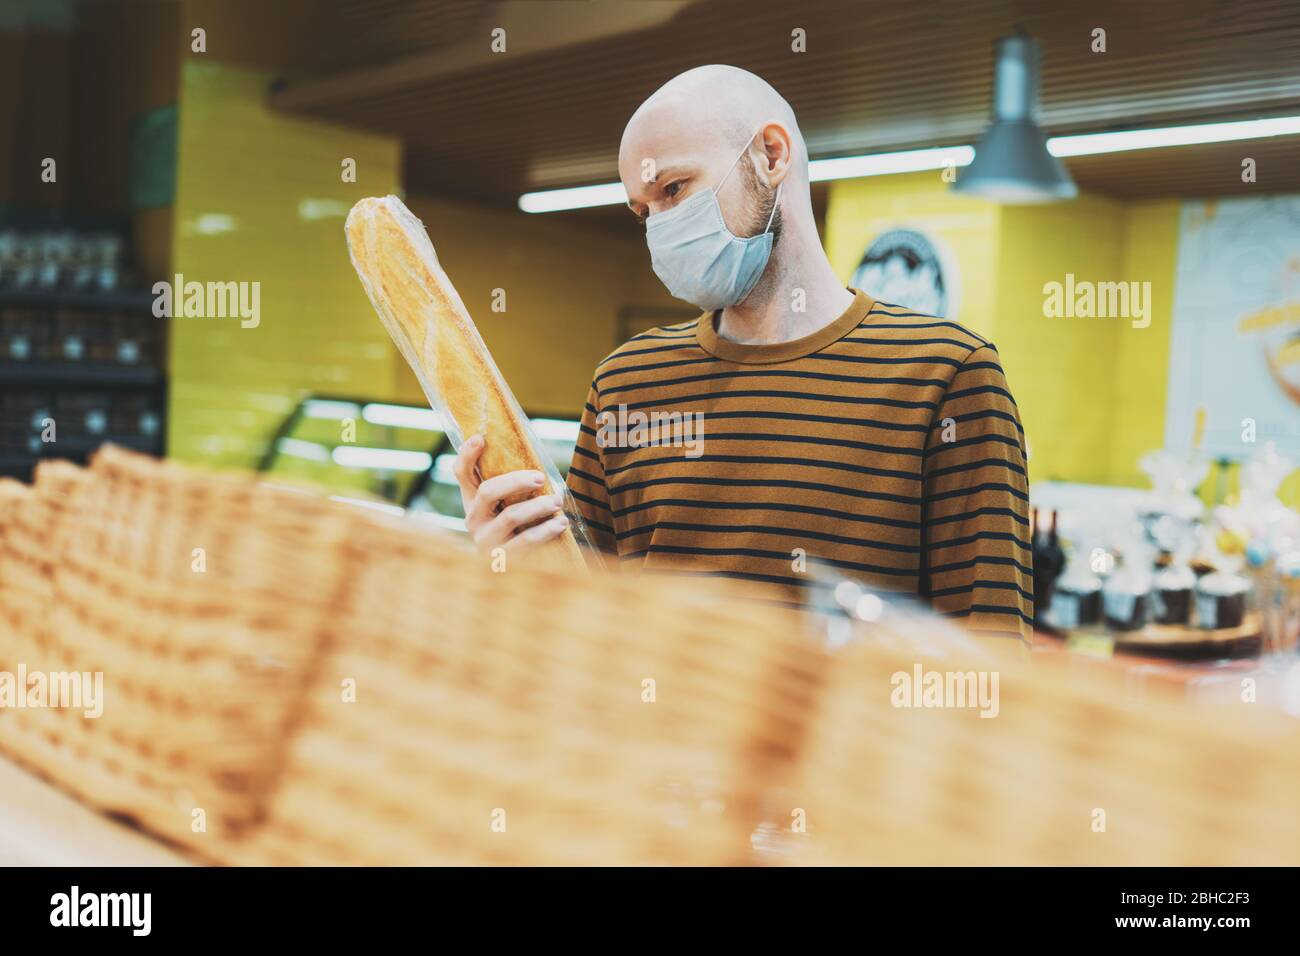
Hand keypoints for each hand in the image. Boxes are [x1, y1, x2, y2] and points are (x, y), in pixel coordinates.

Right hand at [451, 434, 568, 554]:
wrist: (516, 578)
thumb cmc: (518, 533)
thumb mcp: (509, 509)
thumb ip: (514, 490)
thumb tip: (537, 467)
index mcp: (473, 503)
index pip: (462, 474)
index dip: (467, 455)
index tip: (480, 437)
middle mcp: (473, 520)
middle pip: (488, 491)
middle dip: (515, 481)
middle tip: (539, 477)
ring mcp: (485, 541)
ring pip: (510, 516)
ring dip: (538, 506)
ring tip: (557, 501)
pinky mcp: (502, 560)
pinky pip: (526, 541)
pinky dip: (546, 530)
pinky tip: (561, 523)